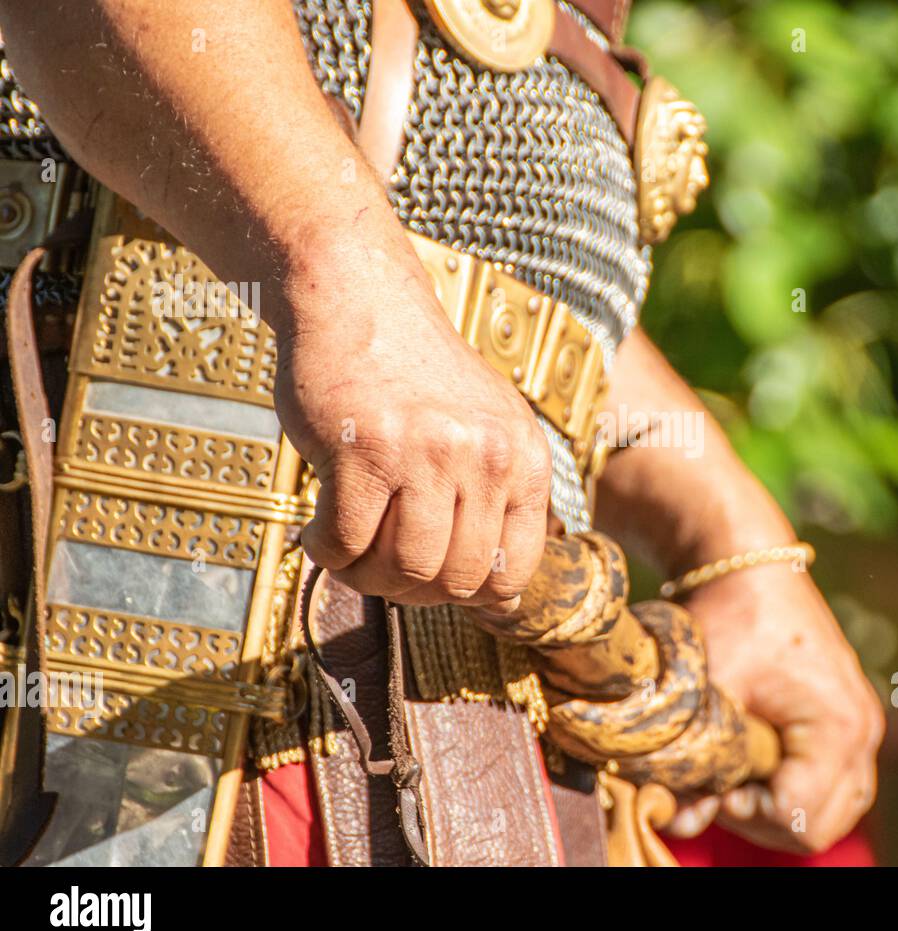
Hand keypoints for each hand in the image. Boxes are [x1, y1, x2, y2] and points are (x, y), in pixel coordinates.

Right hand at [275, 239, 551, 607]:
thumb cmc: (419, 380)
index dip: (470, 596)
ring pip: (404, 569)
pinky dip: (327, 552)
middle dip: (414, 591)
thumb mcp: (489, 431)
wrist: (361, 303)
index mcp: (524, 458)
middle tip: (382, 568)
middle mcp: (486, 456)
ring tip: (350, 552)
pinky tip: (318, 530)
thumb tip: (503, 606)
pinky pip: (346, 542)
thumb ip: (502, 507)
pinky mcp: (364, 449)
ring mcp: (427, 451)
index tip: (434, 580)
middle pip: (456, 580)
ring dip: (367, 577)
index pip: (513, 573)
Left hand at [665, 562, 884, 852]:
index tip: (711, 782)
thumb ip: (693, 759)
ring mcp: (862, 729)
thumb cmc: (730, 618)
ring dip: (778, 811)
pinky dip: (793, 790)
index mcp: (837, 726)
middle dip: (762, 820)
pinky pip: (834, 785)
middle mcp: (863, 732)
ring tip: (734, 776)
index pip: (800, 818)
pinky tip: (750, 765)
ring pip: (832, 812)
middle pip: (821, 827)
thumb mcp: (706, 687)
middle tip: (718, 785)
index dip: (747, 814)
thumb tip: (678, 818)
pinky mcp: (848, 722)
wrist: (749, 566)